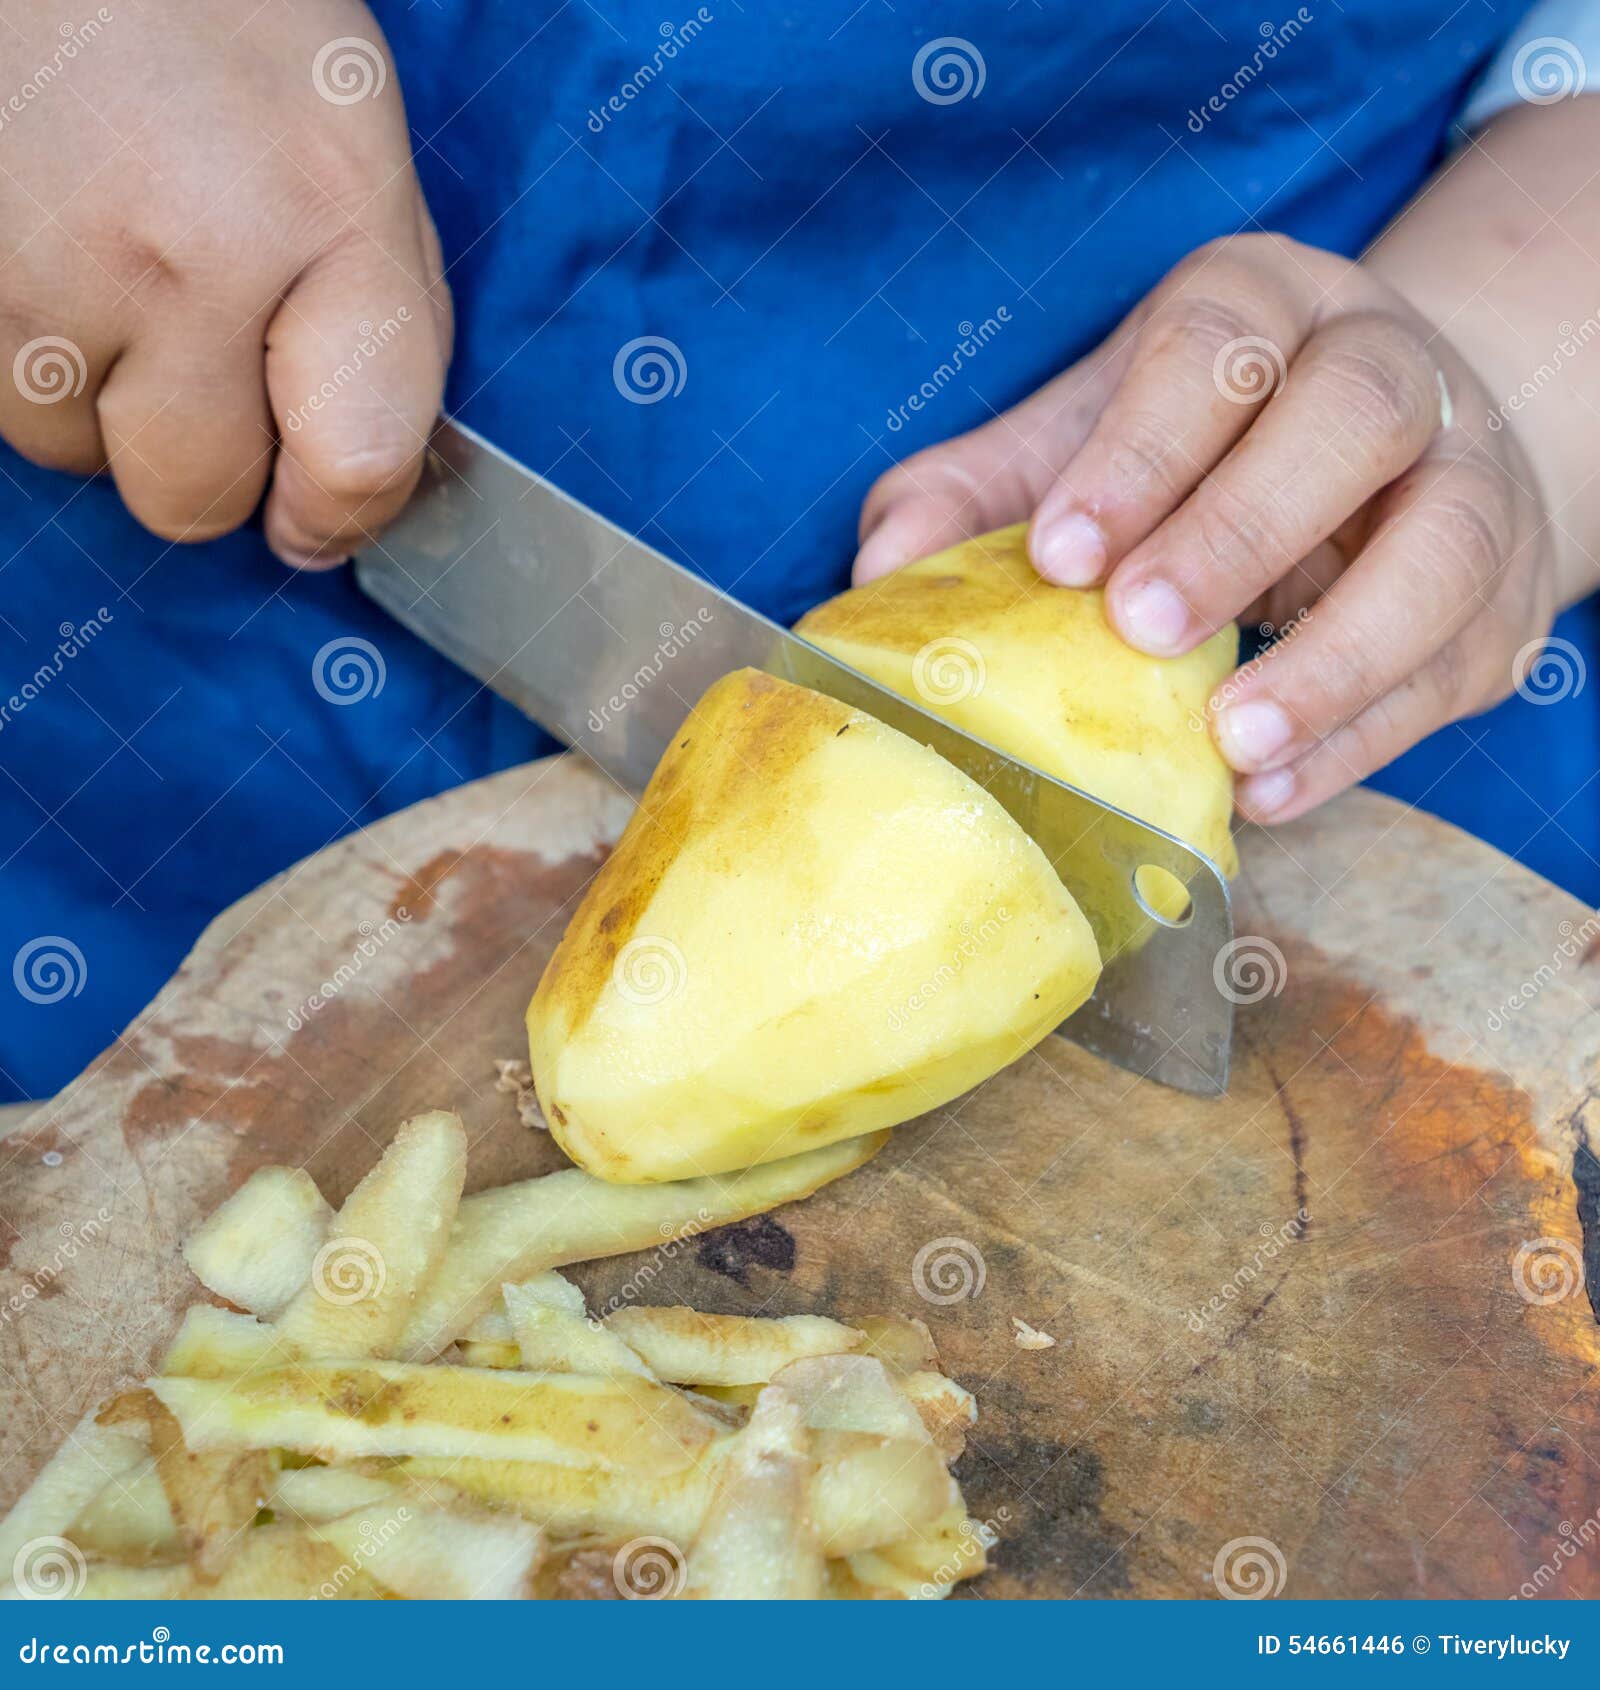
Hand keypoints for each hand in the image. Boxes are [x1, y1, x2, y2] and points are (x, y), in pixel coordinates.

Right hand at [0, 0, 449, 565]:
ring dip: (100, 397)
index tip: (316, 511)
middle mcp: (181, 251)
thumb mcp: (353, 145)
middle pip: (194, 495)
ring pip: (76, 453)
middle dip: (205, 456)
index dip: (339, 514)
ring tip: (108, 261)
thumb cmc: (217, 21)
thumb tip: (354, 484)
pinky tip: (45, 248)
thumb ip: (376, 320)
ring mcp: (36, 266)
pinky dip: (28, 354)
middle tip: (200, 351)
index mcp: (323, 209)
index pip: (357, 460)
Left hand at [854, 232, 1554, 825]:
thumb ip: (985, 487)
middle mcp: (1388, 371)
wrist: (1387, 464)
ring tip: (1228, 740)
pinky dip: (1363, 739)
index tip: (1060, 549)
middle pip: (1353, 419)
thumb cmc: (1206, 448)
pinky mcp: (1496, 603)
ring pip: (1446, 546)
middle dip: (1243, 526)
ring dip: (1337, 654)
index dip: (1139, 447)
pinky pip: (1454, 668)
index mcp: (1269, 308)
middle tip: (1140, 627)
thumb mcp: (1093, 435)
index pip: (1216, 345)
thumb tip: (875, 567)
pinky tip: (1271, 790)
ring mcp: (1466, 485)